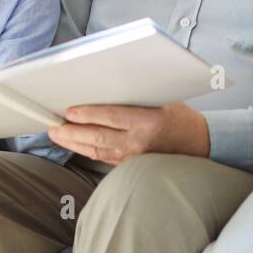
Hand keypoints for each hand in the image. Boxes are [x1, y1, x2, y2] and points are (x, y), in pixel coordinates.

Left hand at [46, 102, 208, 162]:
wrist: (200, 145)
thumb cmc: (180, 118)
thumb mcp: (162, 100)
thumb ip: (136, 97)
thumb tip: (104, 86)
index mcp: (148, 122)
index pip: (112, 117)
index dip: (87, 115)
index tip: (68, 111)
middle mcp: (139, 142)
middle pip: (98, 138)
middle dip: (72, 132)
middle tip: (52, 126)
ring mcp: (134, 157)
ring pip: (97, 151)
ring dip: (74, 143)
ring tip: (56, 135)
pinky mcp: (132, 165)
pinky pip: (104, 158)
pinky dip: (86, 150)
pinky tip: (74, 144)